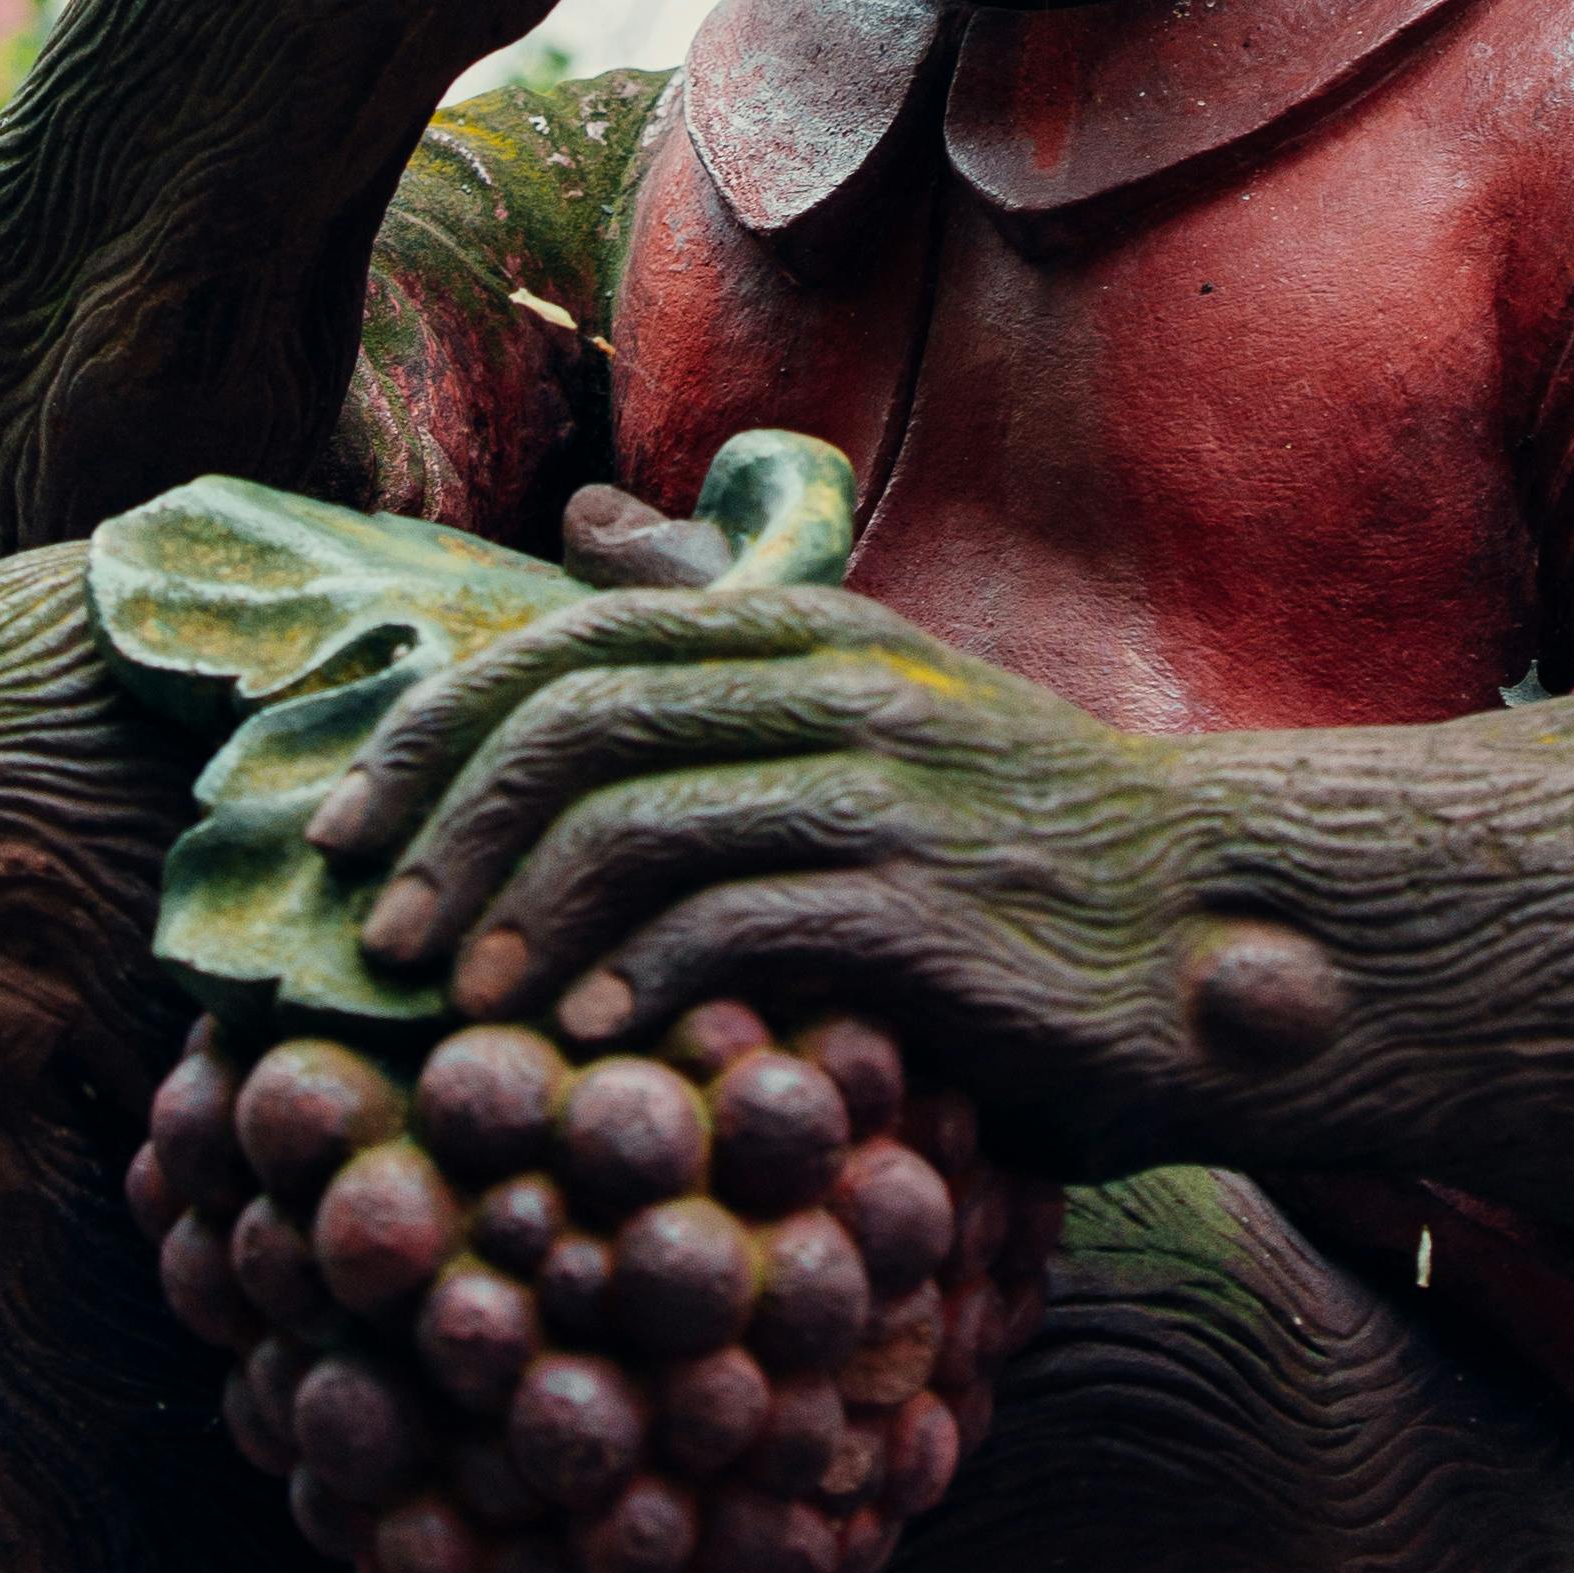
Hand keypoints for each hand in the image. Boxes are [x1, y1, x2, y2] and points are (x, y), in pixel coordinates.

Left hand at [314, 581, 1234, 1142]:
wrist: (1233, 933)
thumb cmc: (1035, 838)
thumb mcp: (881, 697)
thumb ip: (728, 622)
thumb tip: (577, 528)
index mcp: (812, 629)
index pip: (569, 645)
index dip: (433, 732)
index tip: (340, 830)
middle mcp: (839, 685)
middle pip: (574, 725)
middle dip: (444, 829)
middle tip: (373, 936)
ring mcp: (886, 790)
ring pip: (633, 827)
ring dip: (515, 920)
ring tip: (457, 1008)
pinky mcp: (922, 909)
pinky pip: (728, 930)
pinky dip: (629, 987)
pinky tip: (582, 1044)